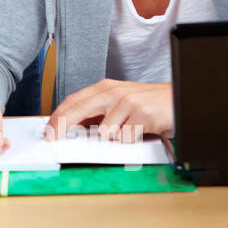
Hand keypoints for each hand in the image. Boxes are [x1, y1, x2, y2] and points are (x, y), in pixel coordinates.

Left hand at [44, 79, 171, 140]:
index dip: (57, 116)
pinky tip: (141, 131)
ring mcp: (127, 103)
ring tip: (128, 130)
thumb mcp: (119, 103)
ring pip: (104, 131)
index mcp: (105, 88)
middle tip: (52, 138)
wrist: (179, 99)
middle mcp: (113, 92)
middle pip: (78, 109)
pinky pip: (125, 138)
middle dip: (62, 126)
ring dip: (114, 137)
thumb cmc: (149, 103)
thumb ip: (99, 111)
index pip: (74, 100)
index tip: (48, 130)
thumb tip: (75, 125)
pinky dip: (131, 140)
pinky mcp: (141, 115)